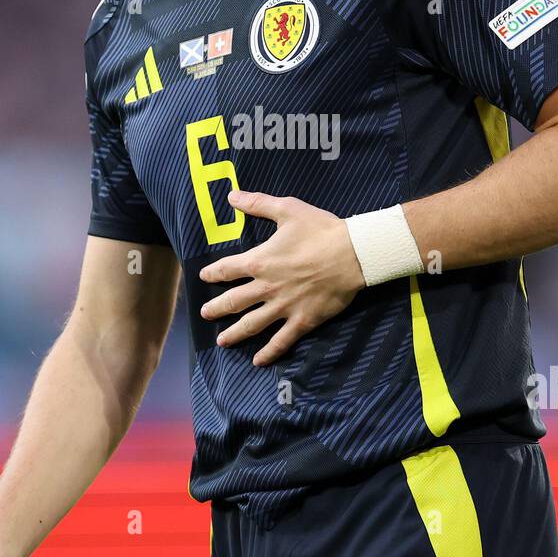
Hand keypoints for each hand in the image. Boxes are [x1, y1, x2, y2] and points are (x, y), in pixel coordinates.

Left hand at [198, 190, 364, 366]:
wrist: (353, 254)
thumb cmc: (321, 230)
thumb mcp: (288, 209)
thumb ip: (258, 204)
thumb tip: (232, 195)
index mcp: (260, 261)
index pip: (228, 269)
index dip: (213, 273)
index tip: (204, 276)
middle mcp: (267, 287)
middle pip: (233, 301)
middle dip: (216, 308)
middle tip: (204, 314)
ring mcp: (284, 307)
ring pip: (252, 324)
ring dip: (234, 334)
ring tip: (222, 341)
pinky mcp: (302, 320)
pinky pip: (282, 341)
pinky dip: (269, 352)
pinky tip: (258, 361)